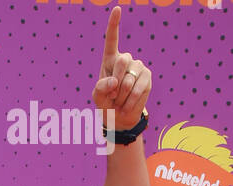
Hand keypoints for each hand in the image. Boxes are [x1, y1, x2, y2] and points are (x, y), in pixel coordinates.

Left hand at [92, 6, 150, 130]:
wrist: (120, 116)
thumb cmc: (106, 103)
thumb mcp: (97, 96)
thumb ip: (101, 88)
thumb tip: (115, 82)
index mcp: (110, 59)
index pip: (112, 39)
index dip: (114, 24)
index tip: (117, 8)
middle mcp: (126, 59)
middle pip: (122, 61)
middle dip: (115, 82)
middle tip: (112, 95)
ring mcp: (138, 66)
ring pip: (129, 79)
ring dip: (121, 95)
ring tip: (119, 101)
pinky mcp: (147, 76)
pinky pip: (138, 88)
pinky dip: (130, 100)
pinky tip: (127, 104)